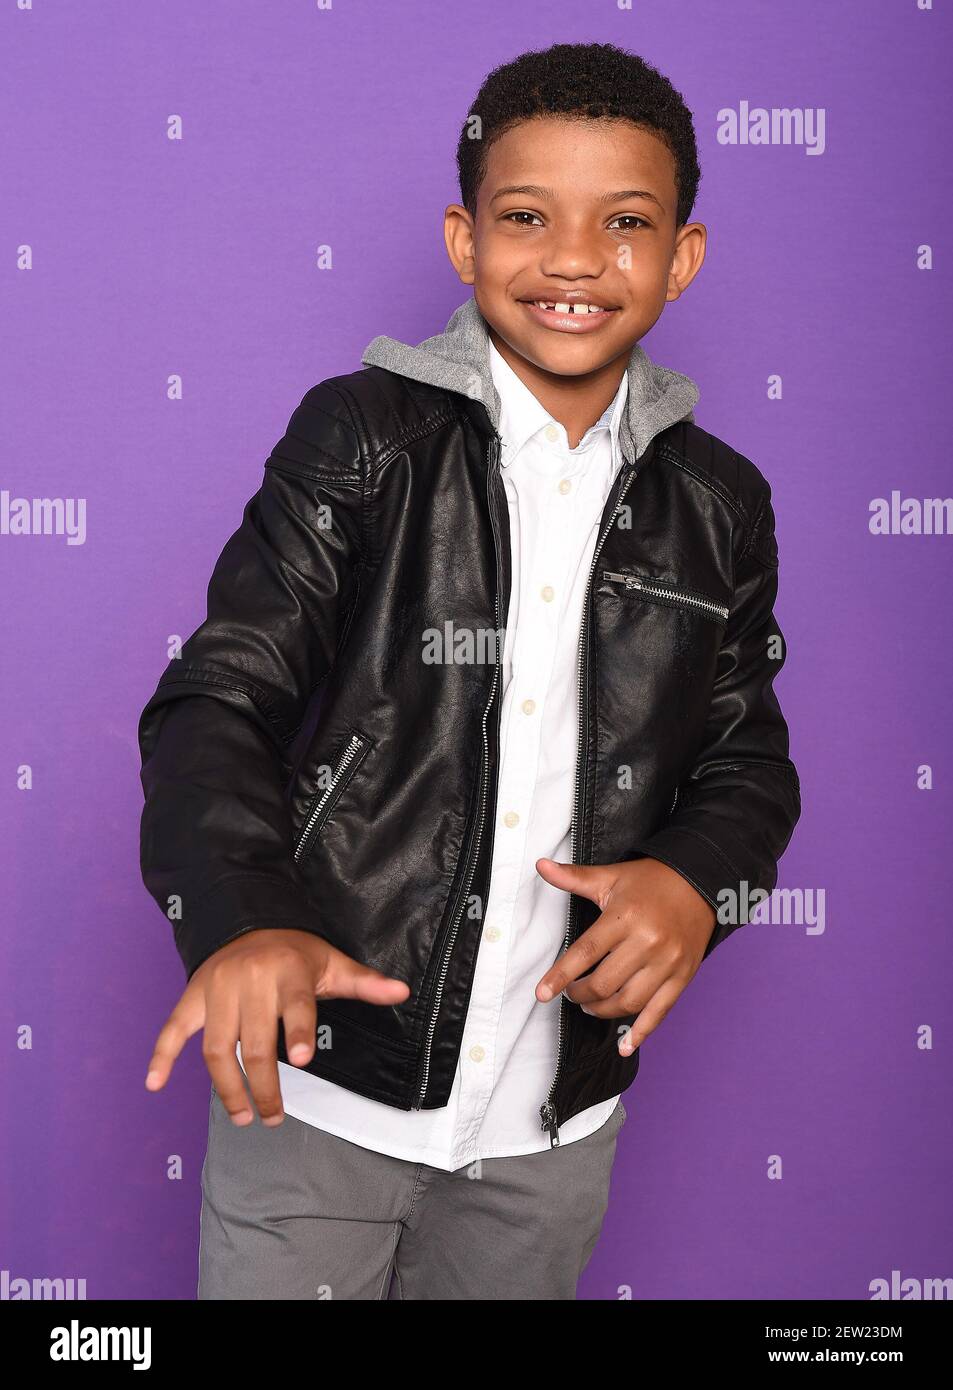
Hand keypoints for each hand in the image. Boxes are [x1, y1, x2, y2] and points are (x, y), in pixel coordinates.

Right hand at [144, 928, 409, 1125]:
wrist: (247, 920)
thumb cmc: (294, 953)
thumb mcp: (331, 962)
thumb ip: (363, 982)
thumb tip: (402, 992)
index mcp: (287, 971)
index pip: (295, 1005)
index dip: (298, 1032)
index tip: (303, 1060)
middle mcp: (249, 979)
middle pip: (255, 1041)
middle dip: (265, 1085)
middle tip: (274, 1117)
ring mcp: (217, 989)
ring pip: (217, 1047)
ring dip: (227, 1087)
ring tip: (242, 1116)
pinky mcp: (192, 996)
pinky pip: (174, 1028)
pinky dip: (162, 1055)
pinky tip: (155, 1084)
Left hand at [534, 857, 715, 1054]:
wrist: (701, 882)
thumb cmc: (650, 881)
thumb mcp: (611, 876)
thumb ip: (574, 877)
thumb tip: (541, 866)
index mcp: (624, 917)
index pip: (585, 953)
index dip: (560, 976)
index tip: (542, 994)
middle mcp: (646, 942)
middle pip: (604, 982)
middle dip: (580, 994)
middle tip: (571, 993)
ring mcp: (667, 962)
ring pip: (628, 1002)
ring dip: (602, 1011)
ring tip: (590, 1006)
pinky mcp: (683, 977)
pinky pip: (659, 1012)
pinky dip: (641, 1033)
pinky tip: (625, 1046)